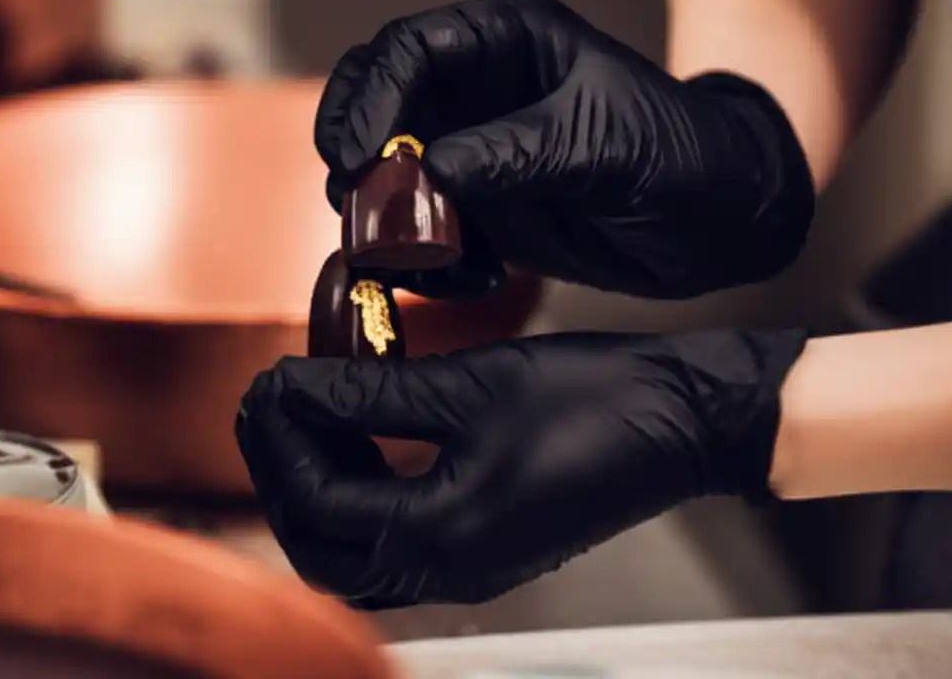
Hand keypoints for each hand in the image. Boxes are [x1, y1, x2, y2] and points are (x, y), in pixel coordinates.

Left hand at [236, 329, 806, 605]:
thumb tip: (290, 386)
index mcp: (439, 535)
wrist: (685, 423)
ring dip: (316, 495)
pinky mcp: (483, 555)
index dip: (278, 440)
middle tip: (268, 409)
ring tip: (305, 423)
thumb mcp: (467, 385)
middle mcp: (446, 571)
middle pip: (320, 547)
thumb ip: (367, 393)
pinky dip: (359, 504)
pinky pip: (392, 550)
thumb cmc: (596, 399)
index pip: (316, 501)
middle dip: (281, 476)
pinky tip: (359, 446)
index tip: (266, 380)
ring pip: (352, 558)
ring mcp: (466, 571)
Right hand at [316, 0, 814, 298]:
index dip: (372, 97)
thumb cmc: (682, 154)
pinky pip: (418, 230)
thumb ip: (520, 152)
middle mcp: (475, 91)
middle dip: (352, 151)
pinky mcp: (475, 209)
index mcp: (506, 41)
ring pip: (384, 171)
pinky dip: (421, 260)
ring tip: (414, 257)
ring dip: (380, 216)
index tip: (360, 156)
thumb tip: (433, 171)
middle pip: (373, 100)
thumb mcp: (607, 144)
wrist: (719, 223)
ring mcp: (470, 151)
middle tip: (353, 204)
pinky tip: (466, 279)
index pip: (410, 49)